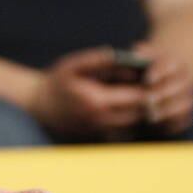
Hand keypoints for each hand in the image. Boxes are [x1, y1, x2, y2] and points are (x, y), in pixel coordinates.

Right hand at [26, 46, 145, 139]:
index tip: (152, 76)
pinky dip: (131, 122)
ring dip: (142, 112)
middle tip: (153, 86)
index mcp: (98, 101)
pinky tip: (127, 108)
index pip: (137, 97)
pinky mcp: (99, 138)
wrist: (39, 107)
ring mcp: (101, 132)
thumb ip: (96, 59)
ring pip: (135, 125)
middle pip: (141, 114)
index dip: (149, 87)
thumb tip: (120, 54)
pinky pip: (125, 133)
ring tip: (142, 95)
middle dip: (149, 100)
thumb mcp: (73, 65)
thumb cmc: (57, 83)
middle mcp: (102, 121)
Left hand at [131, 40, 192, 135]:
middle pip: (181, 87)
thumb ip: (141, 53)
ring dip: (169, 111)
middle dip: (164, 94)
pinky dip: (172, 124)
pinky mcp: (185, 115)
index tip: (148, 78)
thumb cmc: (145, 68)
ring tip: (150, 115)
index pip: (174, 66)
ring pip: (185, 105)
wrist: (159, 83)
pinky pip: (184, 121)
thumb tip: (136, 54)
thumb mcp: (143, 56)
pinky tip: (158, 125)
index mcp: (177, 65)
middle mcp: (186, 82)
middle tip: (147, 99)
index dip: (162, 72)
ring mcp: (187, 99)